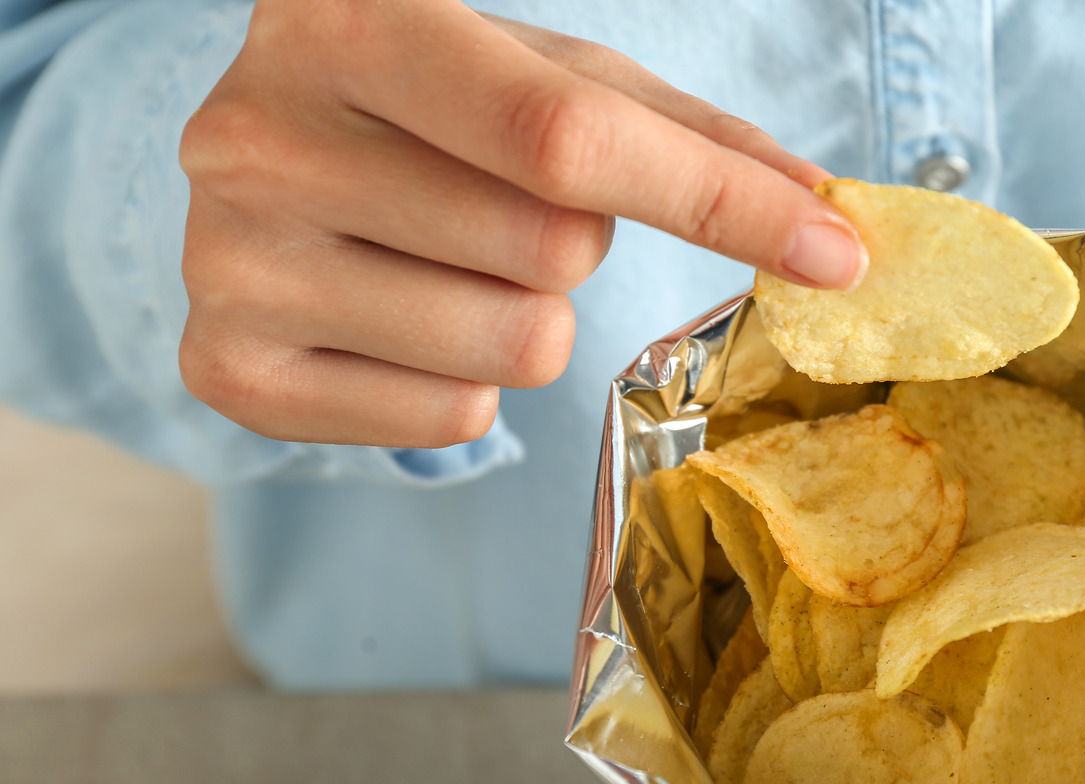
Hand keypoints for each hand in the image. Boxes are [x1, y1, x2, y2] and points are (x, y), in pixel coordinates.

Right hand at [179, 0, 865, 447]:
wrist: (278, 142)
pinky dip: (463, 384)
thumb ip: (694, 142)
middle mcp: (260, 140)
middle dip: (576, 247)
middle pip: (551, 254)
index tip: (834, 254)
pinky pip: (453, 420)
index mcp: (348, 26)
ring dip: (525, 316)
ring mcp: (229, 262)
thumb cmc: (438, 101)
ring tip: (451, 261)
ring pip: (514, 347)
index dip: (717, 203)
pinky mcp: (227, 367)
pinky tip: (402, 320)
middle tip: (501, 207)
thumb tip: (832, 224)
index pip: (564, 138)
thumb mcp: (559, 78)